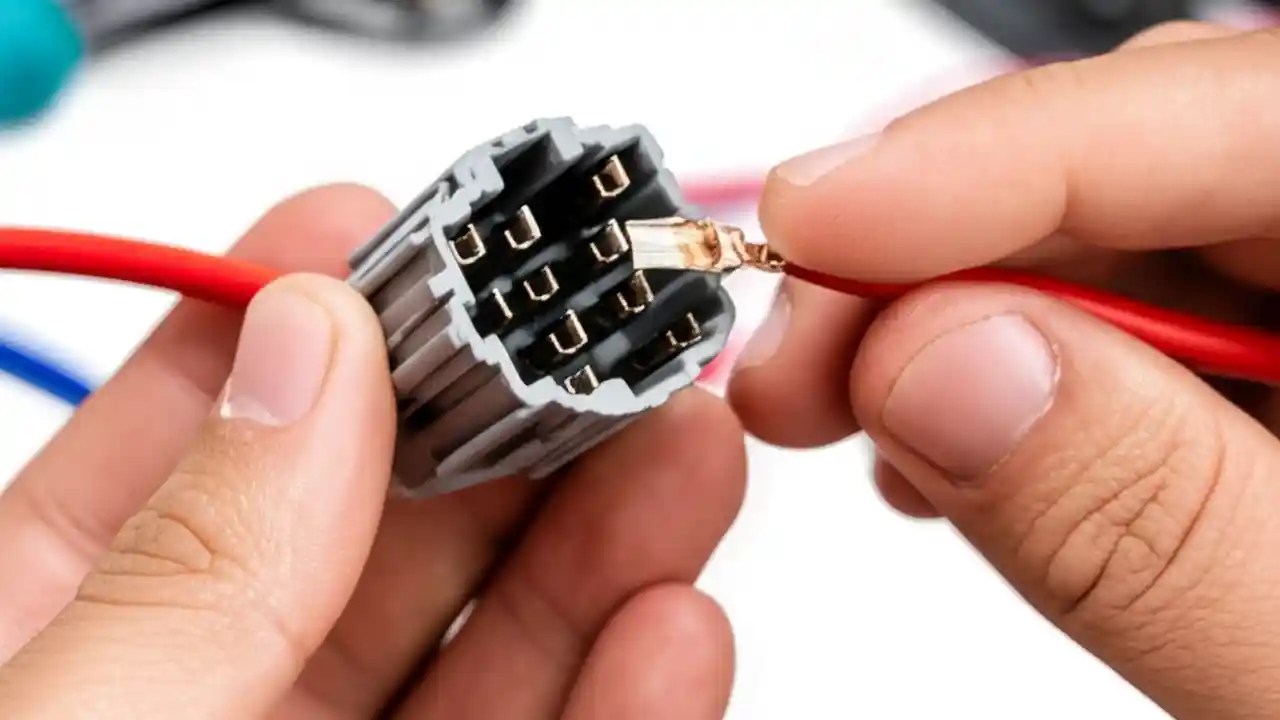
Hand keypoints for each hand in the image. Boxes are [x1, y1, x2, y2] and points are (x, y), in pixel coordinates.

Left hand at [0, 186, 744, 718]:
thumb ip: (186, 571)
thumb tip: (303, 347)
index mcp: (68, 655)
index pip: (181, 456)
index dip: (286, 331)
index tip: (384, 233)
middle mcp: (216, 706)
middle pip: (380, 541)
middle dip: (502, 428)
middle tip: (599, 340)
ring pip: (493, 653)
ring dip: (602, 551)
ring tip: (686, 452)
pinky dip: (626, 701)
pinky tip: (674, 627)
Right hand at [730, 21, 1279, 718]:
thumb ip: (1162, 530)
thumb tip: (941, 364)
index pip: (1240, 123)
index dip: (995, 157)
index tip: (816, 225)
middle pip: (1156, 164)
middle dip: (940, 245)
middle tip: (804, 357)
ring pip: (1118, 238)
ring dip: (950, 312)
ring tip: (853, 408)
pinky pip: (1128, 321)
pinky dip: (1004, 372)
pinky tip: (950, 439)